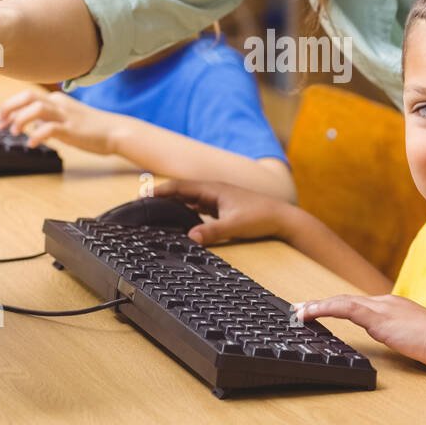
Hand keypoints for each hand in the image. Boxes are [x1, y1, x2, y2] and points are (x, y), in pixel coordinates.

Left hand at [0, 88, 115, 152]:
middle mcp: (59, 104)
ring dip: (21, 119)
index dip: (8, 107)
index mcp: (56, 99)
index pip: (25, 96)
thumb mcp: (66, 119)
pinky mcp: (72, 129)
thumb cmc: (92, 128)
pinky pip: (50, 128)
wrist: (116, 132)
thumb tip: (32, 126)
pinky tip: (32, 144)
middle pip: (26, 96)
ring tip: (15, 133)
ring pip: (37, 108)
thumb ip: (48, 120)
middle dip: (8, 108)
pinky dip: (37, 135)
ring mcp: (66, 115)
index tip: (0, 121)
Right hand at [152, 178, 289, 245]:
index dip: (161, 190)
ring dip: (174, 202)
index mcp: (214, 189)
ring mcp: (219, 198)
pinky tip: (181, 218)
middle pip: (183, 190)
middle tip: (143, 203)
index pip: (181, 186)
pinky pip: (199, 205)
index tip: (143, 195)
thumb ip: (211, 231)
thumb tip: (189, 238)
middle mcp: (214, 190)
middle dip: (163, 195)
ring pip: (190, 197)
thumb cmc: (260, 217)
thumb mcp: (234, 226)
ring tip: (156, 210)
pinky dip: (186, 209)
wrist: (282, 217)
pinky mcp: (223, 206)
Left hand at [296, 294, 425, 369]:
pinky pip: (344, 308)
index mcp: (392, 306)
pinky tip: (309, 314)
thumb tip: (388, 338)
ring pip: (341, 302)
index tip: (320, 312)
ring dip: (317, 306)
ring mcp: (381, 307)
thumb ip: (397, 333)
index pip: (358, 304)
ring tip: (298, 312)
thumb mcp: (412, 337)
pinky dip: (324, 309)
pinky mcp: (378, 317)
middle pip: (345, 300)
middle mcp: (384, 302)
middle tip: (299, 309)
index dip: (335, 307)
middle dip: (320, 305)